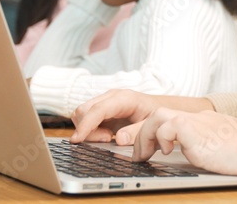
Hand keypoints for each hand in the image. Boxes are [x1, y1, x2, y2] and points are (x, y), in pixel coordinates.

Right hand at [70, 90, 213, 142]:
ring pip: (81, 114)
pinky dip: (89, 130)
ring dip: (88, 130)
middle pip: (83, 110)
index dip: (86, 125)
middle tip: (106, 140)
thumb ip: (137, 132)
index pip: (97, 110)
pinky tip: (105, 136)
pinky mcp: (101, 110)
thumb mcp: (153, 125)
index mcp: (124, 98)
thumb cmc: (157, 116)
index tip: (77, 139)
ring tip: (107, 138)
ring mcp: (104, 102)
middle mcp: (111, 97)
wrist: (160, 110)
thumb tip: (119, 139)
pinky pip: (85, 119)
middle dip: (87, 129)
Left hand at [132, 108, 236, 178]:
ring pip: (157, 116)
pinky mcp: (197, 130)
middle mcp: (197, 119)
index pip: (169, 119)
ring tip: (143, 155)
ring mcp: (197, 122)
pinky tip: (166, 152)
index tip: (142, 149)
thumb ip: (205, 148)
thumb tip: (193, 159)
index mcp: (201, 123)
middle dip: (139, 134)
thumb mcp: (221, 149)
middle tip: (136, 155)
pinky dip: (160, 138)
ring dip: (144, 135)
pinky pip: (168, 127)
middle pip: (157, 114)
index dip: (150, 131)